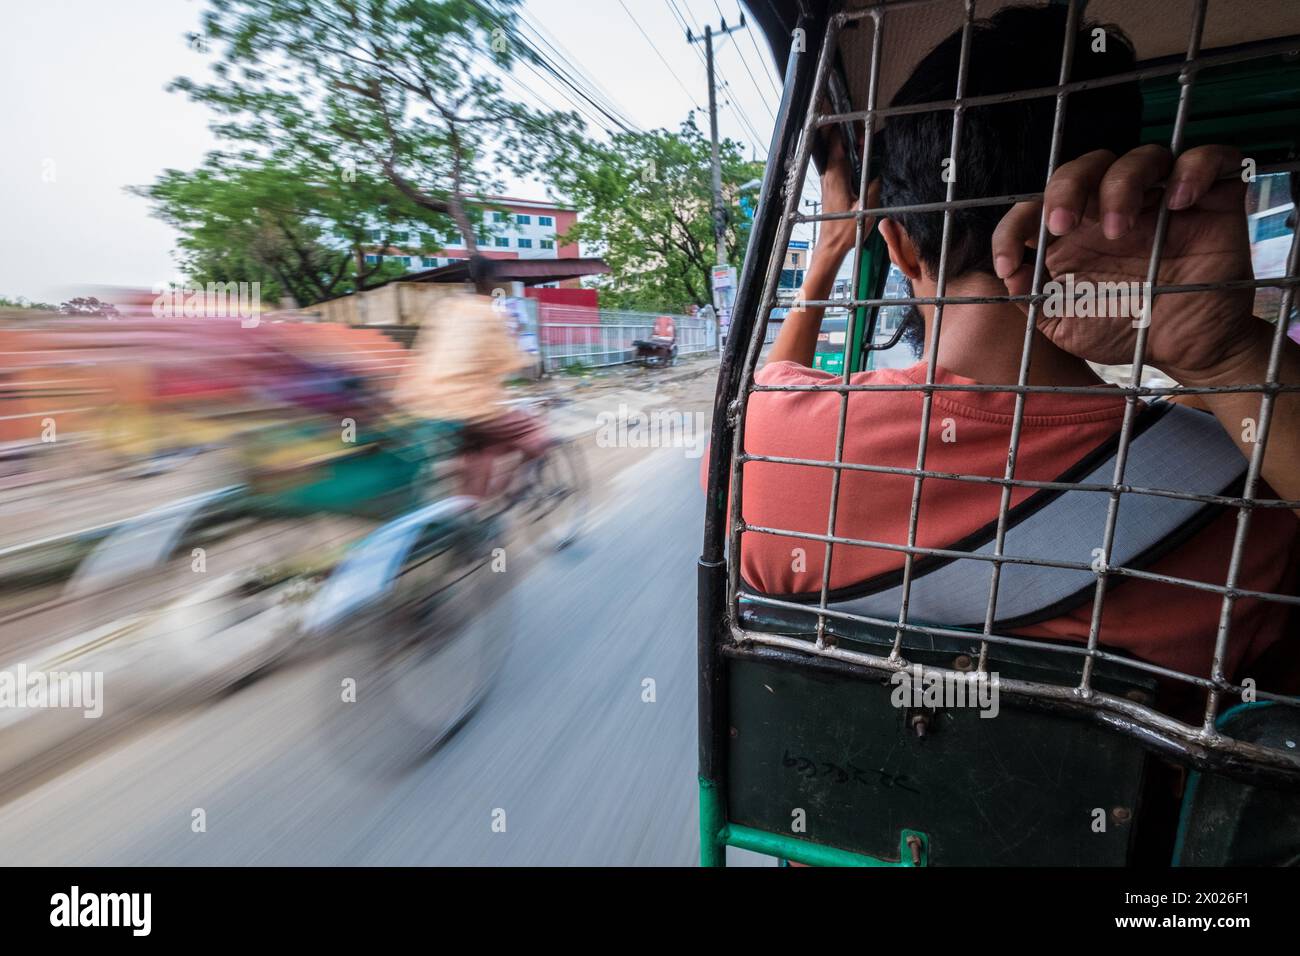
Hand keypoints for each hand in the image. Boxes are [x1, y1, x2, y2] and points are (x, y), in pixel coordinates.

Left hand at [816, 132, 879, 262]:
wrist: (831, 245)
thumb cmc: (845, 230)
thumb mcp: (867, 207)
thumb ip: (875, 185)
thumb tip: (884, 167)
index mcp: (836, 175)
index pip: (836, 142)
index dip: (846, 128)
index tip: (856, 121)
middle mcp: (828, 174)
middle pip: (833, 144)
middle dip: (846, 132)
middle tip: (859, 127)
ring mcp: (828, 180)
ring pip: (834, 153)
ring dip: (846, 144)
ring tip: (861, 138)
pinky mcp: (830, 186)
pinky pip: (837, 164)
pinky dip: (845, 156)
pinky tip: (857, 158)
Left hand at [991, 144, 1255, 381]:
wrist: (1186, 351)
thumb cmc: (1125, 331)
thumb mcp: (1065, 323)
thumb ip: (1033, 298)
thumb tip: (1009, 272)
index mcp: (1078, 232)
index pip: (1036, 206)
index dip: (1012, 228)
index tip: (1007, 263)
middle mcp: (1116, 206)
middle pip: (1086, 167)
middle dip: (1066, 188)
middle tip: (1062, 225)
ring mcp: (1164, 199)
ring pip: (1142, 157)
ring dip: (1121, 185)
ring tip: (1119, 229)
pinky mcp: (1212, 198)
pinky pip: (1207, 158)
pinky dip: (1192, 169)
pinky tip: (1179, 203)